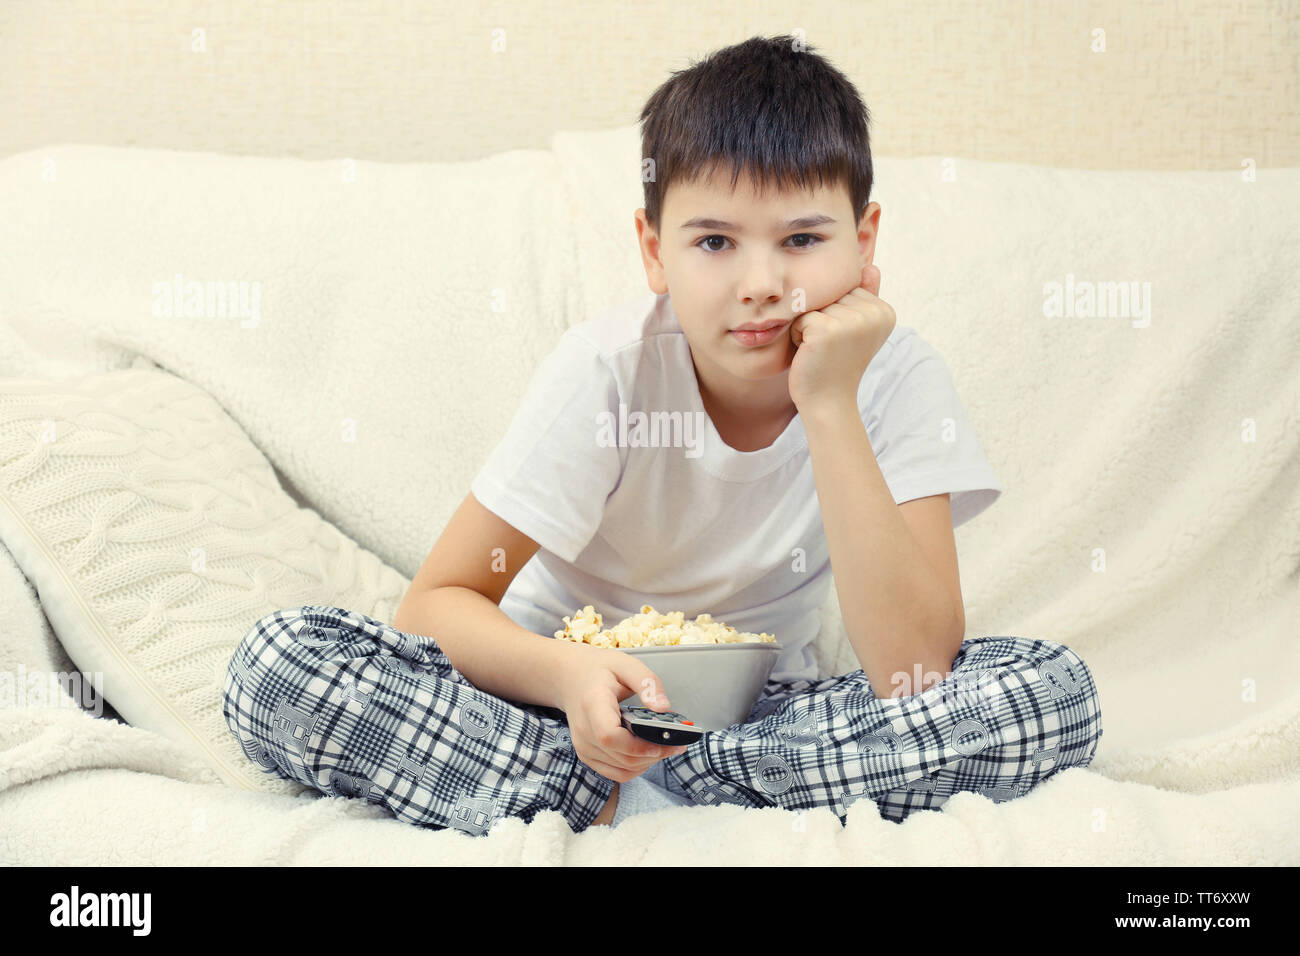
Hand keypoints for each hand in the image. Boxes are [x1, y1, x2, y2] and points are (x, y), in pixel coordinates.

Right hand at [555, 646, 688, 782]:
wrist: (572, 678)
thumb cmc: (600, 671)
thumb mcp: (626, 664)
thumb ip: (647, 683)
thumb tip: (663, 708)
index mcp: (592, 703)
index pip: (609, 735)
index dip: (637, 745)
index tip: (661, 742)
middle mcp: (584, 729)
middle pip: (621, 756)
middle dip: (654, 754)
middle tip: (678, 743)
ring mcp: (583, 746)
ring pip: (622, 770)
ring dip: (648, 763)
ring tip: (667, 747)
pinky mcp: (588, 755)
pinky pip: (616, 773)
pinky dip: (637, 767)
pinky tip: (649, 753)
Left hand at [786, 263, 895, 413]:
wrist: (828, 401)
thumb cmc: (837, 364)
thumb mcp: (857, 329)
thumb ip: (867, 297)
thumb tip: (871, 266)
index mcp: (885, 311)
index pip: (848, 290)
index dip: (837, 314)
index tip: (844, 340)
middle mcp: (873, 314)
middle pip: (831, 294)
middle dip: (822, 317)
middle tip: (830, 347)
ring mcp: (852, 321)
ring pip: (815, 304)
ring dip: (809, 326)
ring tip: (821, 349)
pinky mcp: (827, 330)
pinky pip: (802, 318)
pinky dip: (798, 335)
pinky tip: (811, 353)